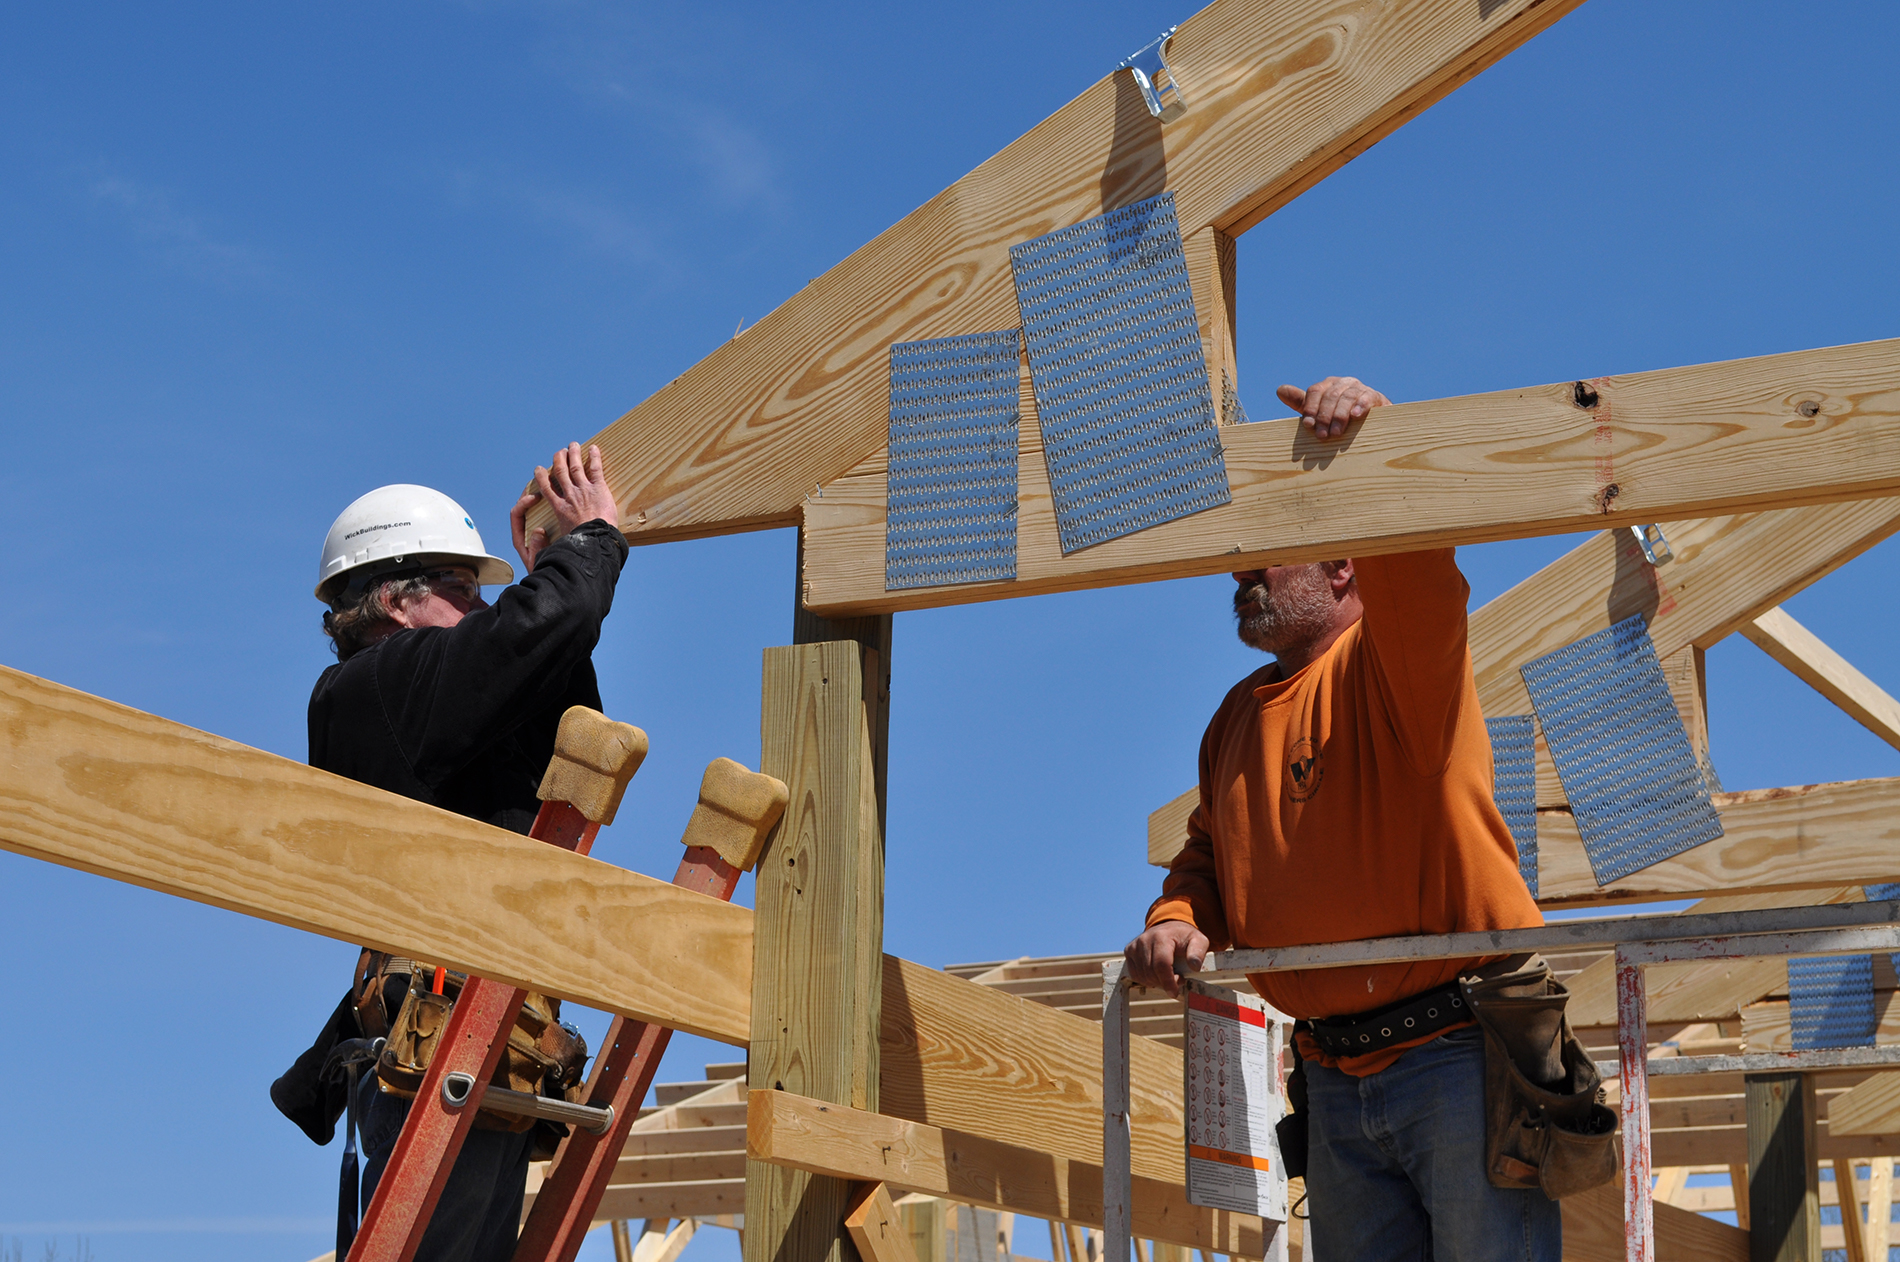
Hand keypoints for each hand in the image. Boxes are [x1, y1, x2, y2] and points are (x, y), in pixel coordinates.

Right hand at [512, 442, 616, 569]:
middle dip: (559, 460)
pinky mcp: (599, 489)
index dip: (542, 477)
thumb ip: (552, 540)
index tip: (540, 470)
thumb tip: (542, 536)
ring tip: (573, 445)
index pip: (547, 488)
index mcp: (560, 508)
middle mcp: (570, 495)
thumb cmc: (580, 545)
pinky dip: (594, 457)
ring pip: (575, 467)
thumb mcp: (561, 542)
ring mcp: (584, 490)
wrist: (596, 540)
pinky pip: (596, 469)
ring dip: (573, 454)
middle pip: (561, 473)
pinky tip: (593, 448)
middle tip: (559, 452)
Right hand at [1123, 919, 1209, 997]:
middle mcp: (1145, 939)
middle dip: (1165, 983)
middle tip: (1178, 979)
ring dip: (1156, 982)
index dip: (1168, 982)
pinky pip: (1135, 974)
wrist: (1170, 928)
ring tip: (1168, 975)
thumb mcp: (1198, 941)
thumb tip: (1194, 966)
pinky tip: (1157, 973)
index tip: (1175, 992)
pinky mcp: (1129, 950)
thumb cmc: (1184, 937)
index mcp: (1162, 937)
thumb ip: (1198, 952)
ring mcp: (1135, 945)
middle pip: (1151, 973)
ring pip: (1143, 976)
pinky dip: (1147, 979)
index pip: (1161, 965)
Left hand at [1277, 376, 1391, 440]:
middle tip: (1322, 436)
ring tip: (1336, 433)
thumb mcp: (1319, 410)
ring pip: (1346, 397)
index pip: (1314, 392)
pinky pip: (1366, 398)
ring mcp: (1358, 387)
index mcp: (1326, 385)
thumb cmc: (1339, 414)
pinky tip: (1355, 416)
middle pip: (1329, 396)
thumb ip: (1301, 402)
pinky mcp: (1373, 395)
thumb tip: (1280, 390)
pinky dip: (1360, 406)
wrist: (1369, 418)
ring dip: (1340, 416)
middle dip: (1324, 417)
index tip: (1308, 425)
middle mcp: (1341, 383)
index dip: (1310, 408)